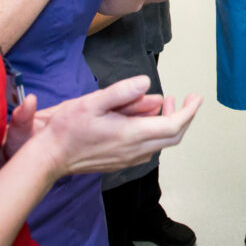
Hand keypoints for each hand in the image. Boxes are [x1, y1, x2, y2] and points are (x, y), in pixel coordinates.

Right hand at [31, 76, 201, 176]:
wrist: (48, 158)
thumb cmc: (67, 129)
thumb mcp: (92, 102)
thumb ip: (121, 92)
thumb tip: (147, 83)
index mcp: (132, 135)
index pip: (174, 126)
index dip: (189, 111)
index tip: (196, 97)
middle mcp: (134, 151)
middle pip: (173, 137)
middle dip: (184, 116)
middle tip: (186, 98)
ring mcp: (128, 159)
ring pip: (160, 143)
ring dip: (168, 122)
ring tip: (164, 102)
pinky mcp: (120, 162)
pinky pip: (148, 147)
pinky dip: (154, 130)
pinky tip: (144, 117)